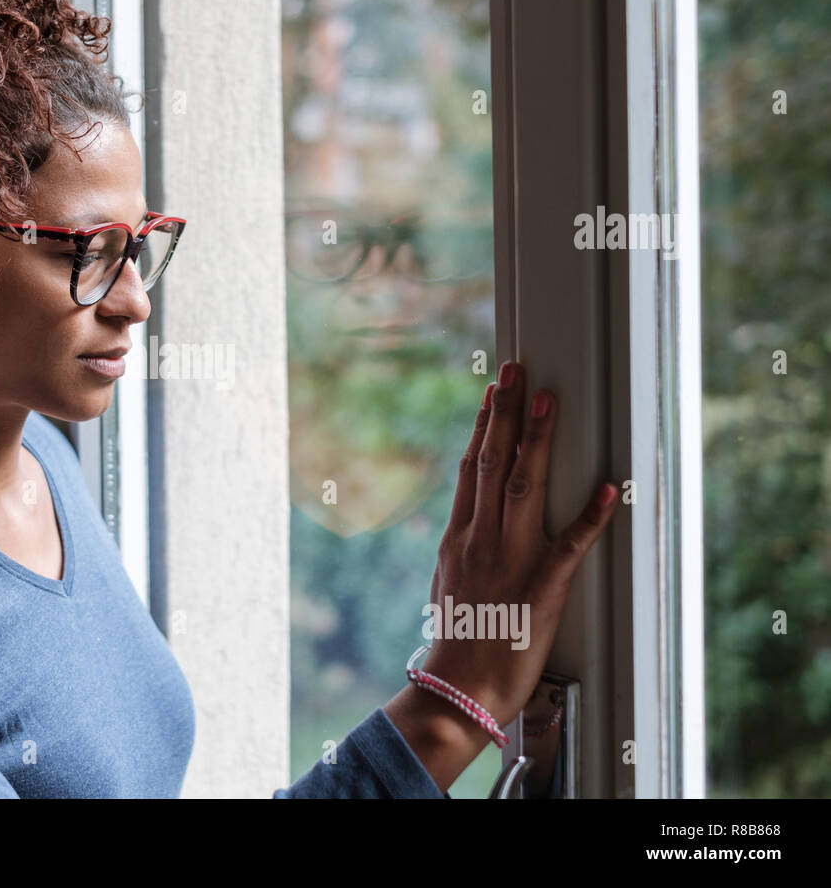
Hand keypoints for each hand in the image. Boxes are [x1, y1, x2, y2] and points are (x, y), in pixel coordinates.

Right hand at [383, 359, 615, 789]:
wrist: (459, 686)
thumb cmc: (456, 643)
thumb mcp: (447, 585)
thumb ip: (461, 549)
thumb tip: (469, 525)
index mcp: (458, 538)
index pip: (471, 468)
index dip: (485, 426)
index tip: (494, 393)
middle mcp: (481, 538)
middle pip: (492, 462)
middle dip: (507, 412)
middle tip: (517, 371)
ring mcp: (510, 558)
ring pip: (523, 485)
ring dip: (536, 439)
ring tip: (546, 400)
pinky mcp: (543, 585)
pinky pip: (571, 543)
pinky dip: (593, 514)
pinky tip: (611, 487)